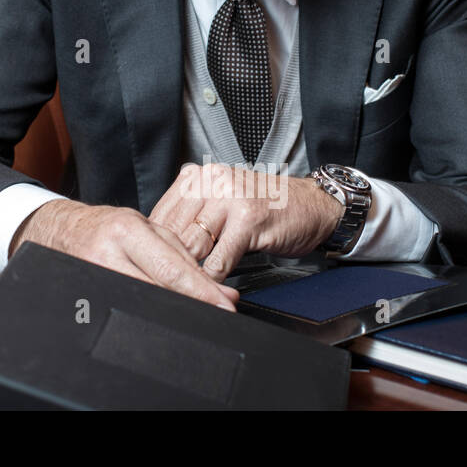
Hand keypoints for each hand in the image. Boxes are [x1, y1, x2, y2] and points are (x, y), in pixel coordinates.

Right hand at [10, 200, 239, 310]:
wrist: (63, 230)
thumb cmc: (109, 228)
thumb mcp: (146, 229)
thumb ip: (182, 255)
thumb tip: (219, 288)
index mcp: (128, 231)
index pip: (172, 269)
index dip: (202, 291)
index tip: (225, 304)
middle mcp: (108, 255)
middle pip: (159, 290)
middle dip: (193, 303)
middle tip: (218, 312)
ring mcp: (94, 278)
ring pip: (142, 304)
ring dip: (172, 312)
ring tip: (193, 313)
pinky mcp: (87, 296)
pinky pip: (125, 309)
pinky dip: (148, 315)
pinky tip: (162, 317)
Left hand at [149, 163, 342, 280]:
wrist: (314, 205)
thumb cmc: (267, 207)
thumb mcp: (221, 201)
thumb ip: (191, 216)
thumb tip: (158, 246)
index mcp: (199, 176)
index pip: (161, 216)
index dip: (155, 247)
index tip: (153, 268)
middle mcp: (211, 181)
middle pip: (172, 232)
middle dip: (170, 262)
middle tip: (165, 285)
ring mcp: (230, 198)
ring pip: (192, 246)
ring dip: (189, 273)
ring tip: (187, 289)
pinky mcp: (247, 219)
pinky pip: (218, 260)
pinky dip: (212, 279)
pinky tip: (213, 287)